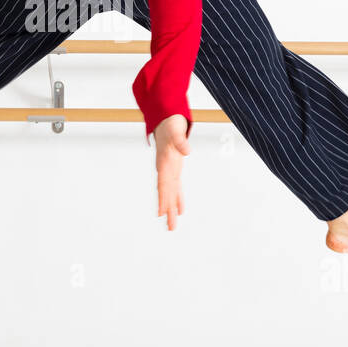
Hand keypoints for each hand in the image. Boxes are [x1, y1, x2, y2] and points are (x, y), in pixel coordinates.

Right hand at [153, 114, 189, 231]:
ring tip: (172, 225)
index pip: (163, 183)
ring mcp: (169, 169)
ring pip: (170, 193)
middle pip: (166, 193)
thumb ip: (180, 142)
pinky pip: (176, 187)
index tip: (161, 212)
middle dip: (167, 210)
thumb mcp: (175, 131)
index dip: (162, 198)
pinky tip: (180, 210)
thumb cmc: (169, 124)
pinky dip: (178, 199)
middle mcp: (165, 169)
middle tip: (170, 228)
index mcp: (164, 162)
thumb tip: (187, 151)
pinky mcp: (174, 168)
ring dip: (171, 209)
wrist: (165, 118)